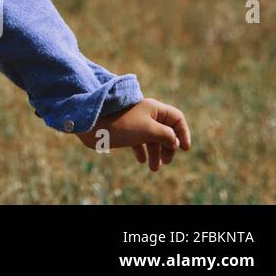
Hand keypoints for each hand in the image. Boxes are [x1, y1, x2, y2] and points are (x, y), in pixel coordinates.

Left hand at [75, 97, 191, 170]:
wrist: (91, 124)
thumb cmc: (121, 125)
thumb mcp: (149, 130)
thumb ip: (167, 135)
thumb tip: (176, 142)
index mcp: (153, 108)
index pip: (176, 118)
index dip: (183, 133)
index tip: (184, 149)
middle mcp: (146, 113)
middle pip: (166, 131)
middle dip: (168, 147)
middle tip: (166, 161)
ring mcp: (135, 122)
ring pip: (152, 138)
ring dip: (156, 153)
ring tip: (153, 168)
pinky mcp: (124, 130)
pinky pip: (139, 141)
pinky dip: (142, 151)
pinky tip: (141, 160)